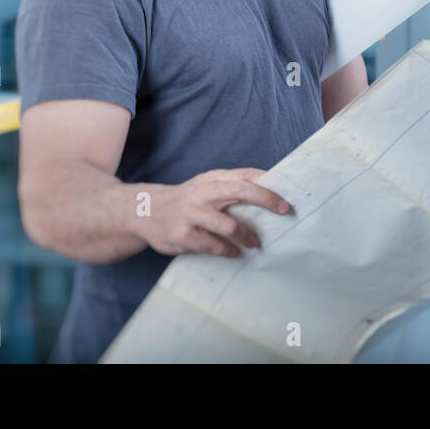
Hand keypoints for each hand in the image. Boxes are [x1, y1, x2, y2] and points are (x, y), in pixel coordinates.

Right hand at [140, 168, 289, 257]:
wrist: (143, 211)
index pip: (244, 175)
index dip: (267, 184)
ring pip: (229, 225)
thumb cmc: (186, 200)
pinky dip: (228, 251)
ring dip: (247, 236)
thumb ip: (231, 188)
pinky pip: (213, 246)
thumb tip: (269, 194)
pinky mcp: (182, 235)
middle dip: (265, 199)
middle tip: (283, 212)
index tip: (286, 196)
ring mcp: (190, 214)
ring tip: (255, 243)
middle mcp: (202, 192)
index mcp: (211, 178)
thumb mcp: (205, 186)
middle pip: (240, 190)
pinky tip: (234, 253)